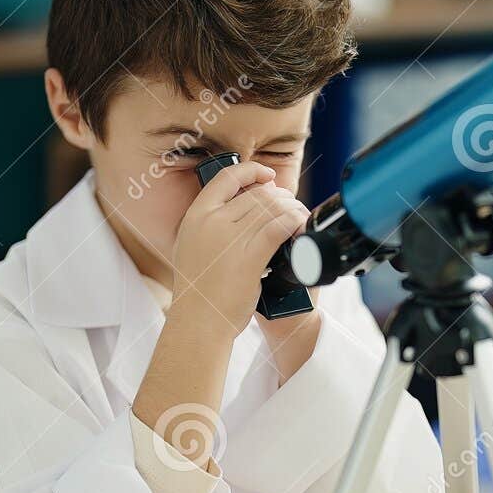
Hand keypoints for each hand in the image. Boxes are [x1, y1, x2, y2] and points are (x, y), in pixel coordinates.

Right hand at [170, 161, 309, 339]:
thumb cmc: (200, 288)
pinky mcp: (248, 258)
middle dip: (281, 197)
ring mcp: (229, 239)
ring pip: (272, 209)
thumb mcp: (193, 245)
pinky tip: (299, 227)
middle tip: (292, 206)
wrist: (198, 321)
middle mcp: (211, 222)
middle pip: (257, 194)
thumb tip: (243, 205)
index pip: (227, 177)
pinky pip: (278, 228)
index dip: (252, 171)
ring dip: (293, 210)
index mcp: (196, 216)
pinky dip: (294, 223)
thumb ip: (211, 223)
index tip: (267, 176)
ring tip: (300, 217)